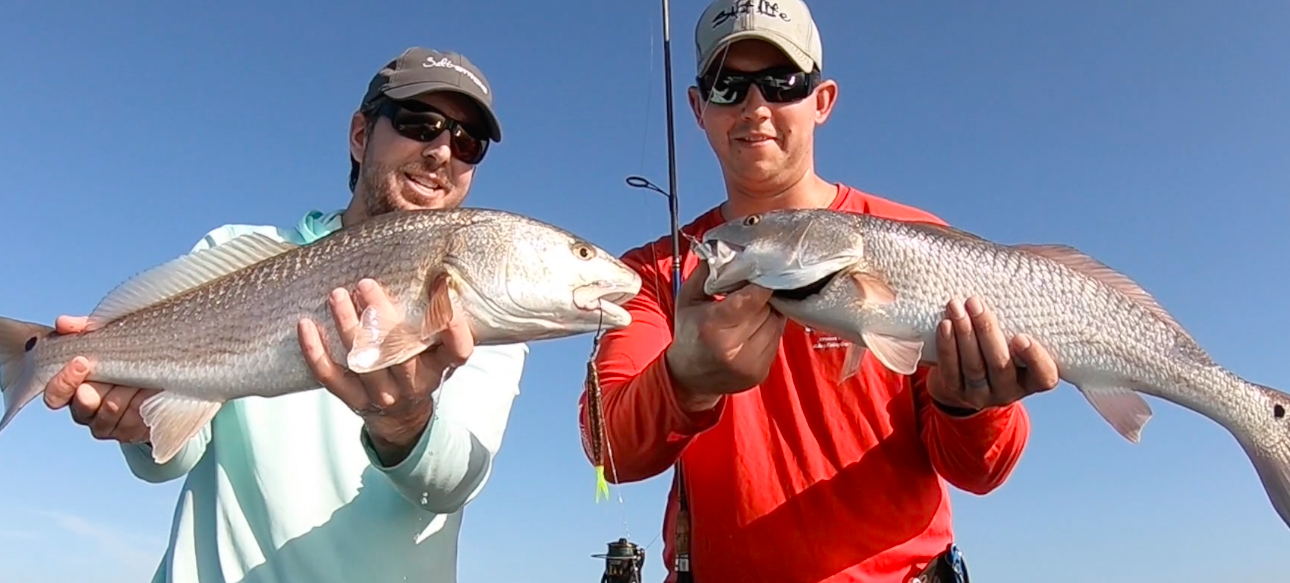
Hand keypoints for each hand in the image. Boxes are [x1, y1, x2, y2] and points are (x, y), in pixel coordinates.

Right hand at [42, 316, 157, 443]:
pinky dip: (143, 403)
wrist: (163, 374)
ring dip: (123, 394)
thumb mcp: (107, 337)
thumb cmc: (127, 354)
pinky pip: (135, 421)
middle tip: (108, 381)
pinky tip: (152, 391)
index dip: (64, 382)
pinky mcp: (133, 430)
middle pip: (81, 409)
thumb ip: (84, 329)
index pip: (55, 395)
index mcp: (73, 389)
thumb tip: (63, 323)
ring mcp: (109, 423)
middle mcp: (87, 410)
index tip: (82, 361)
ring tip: (138, 379)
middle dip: (95, 394)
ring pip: (110, 413)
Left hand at [298, 278, 471, 465]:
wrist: (402, 420)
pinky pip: (329, 375)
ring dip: (347, 324)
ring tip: (337, 296)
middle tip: (366, 285)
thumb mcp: (439, 352)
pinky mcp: (352, 398)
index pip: (456, 351)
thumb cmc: (419, 372)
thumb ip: (439, 322)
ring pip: (362, 359)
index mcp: (438, 368)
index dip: (453, 327)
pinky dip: (314, 350)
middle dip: (380, 315)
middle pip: (398, 351)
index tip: (441, 293)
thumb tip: (440, 278)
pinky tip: (306, 325)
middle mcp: (412, 384)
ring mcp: (380, 394)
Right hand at [664, 261, 786, 411]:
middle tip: (757, 287)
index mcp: (712, 326)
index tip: (766, 270)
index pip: (752, 299)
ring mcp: (748, 364)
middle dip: (764, 297)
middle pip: (766, 310)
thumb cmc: (689, 332)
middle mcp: (732, 348)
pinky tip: (756, 327)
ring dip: (770, 313)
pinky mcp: (760, 373)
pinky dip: (770, 330)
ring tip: (756, 308)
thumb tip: (725, 245)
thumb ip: (706, 271)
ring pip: (776, 325)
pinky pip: (776, 341)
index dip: (763, 282)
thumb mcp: (688, 299)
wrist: (689, 377)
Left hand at [927, 297, 1059, 413]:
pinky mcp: (956, 391)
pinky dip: (947, 346)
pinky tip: (945, 325)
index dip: (1034, 359)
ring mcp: (981, 394)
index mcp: (1033, 379)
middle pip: (1000, 365)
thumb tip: (1024, 268)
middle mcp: (1009, 391)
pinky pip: (950, 370)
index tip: (1022, 337)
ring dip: (964, 333)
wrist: (966, 371)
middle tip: (975, 302)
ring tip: (956, 305)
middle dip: (986, 332)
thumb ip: (1024, 315)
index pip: (1044, 376)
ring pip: (973, 366)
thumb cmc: (1001, 342)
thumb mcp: (1017, 332)